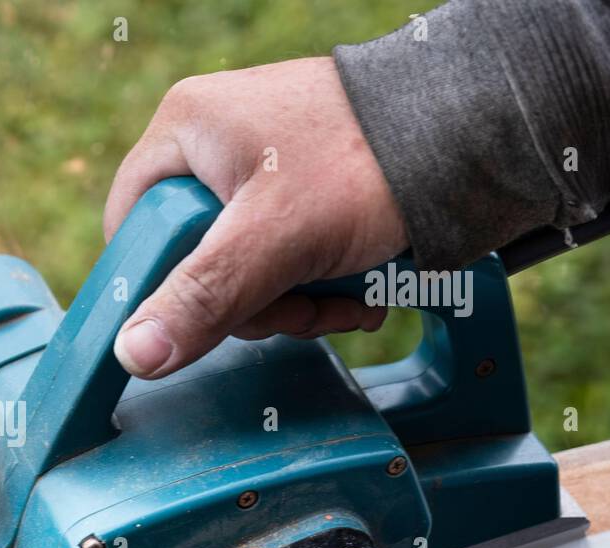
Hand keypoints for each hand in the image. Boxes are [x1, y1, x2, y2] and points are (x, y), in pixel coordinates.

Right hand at [106, 57, 407, 378]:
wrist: (476, 134)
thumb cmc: (375, 158)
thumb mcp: (276, 238)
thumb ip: (203, 297)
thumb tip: (133, 354)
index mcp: (185, 130)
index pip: (132, 229)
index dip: (160, 286)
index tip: (204, 316)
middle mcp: (213, 144)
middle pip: (193, 260)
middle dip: (250, 303)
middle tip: (294, 307)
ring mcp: (258, 169)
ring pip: (241, 269)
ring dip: (291, 304)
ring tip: (341, 301)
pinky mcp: (298, 192)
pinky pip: (280, 258)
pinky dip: (315, 286)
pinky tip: (353, 291)